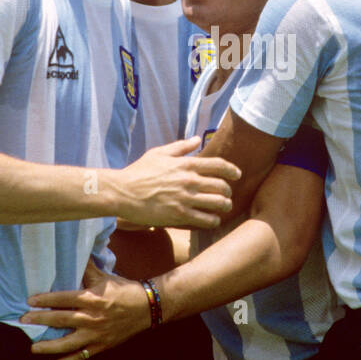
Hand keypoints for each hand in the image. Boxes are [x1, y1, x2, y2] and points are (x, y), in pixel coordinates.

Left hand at [21, 260, 151, 359]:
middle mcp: (92, 317)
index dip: (45, 300)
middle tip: (24, 320)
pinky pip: (83, 355)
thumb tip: (73, 253)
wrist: (147, 307)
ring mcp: (97, 334)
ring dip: (49, 346)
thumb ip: (86, 269)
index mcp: (92, 298)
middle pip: (61, 319)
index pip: (63, 299)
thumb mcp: (105, 276)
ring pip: (68, 343)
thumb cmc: (124, 289)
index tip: (30, 301)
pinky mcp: (103, 345)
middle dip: (40, 319)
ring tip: (34, 347)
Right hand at [111, 137, 240, 227]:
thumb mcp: (159, 153)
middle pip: (221, 186)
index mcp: (186, 164)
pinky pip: (205, 219)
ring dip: (224, 206)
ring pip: (217, 203)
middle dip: (228, 191)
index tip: (237, 174)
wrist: (123, 192)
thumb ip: (181, 147)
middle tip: (227, 195)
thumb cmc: (139, 171)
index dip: (232, 170)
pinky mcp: (179, 215)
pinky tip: (212, 220)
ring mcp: (185, 199)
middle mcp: (189, 181)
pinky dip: (213, 220)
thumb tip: (197, 139)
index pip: (218, 165)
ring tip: (223, 208)